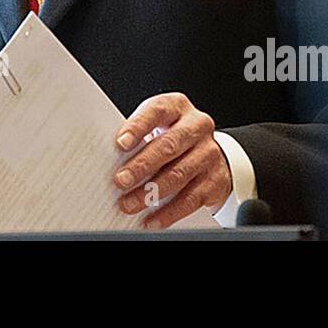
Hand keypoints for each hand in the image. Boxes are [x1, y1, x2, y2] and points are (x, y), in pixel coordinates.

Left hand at [113, 92, 231, 229]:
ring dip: (151, 191)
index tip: (121, 144)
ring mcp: (209, 152)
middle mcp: (197, 126)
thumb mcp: (157, 127)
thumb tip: (111, 159)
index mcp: (177, 107)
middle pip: (169, 145)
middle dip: (142, 165)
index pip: (157, 111)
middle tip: (120, 180)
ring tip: (130, 203)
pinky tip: (152, 219)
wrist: (209, 153)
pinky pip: (190, 199)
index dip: (138, 127)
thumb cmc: (172, 137)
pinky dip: (168, 212)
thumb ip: (139, 137)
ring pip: (179, 173)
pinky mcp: (215, 179)